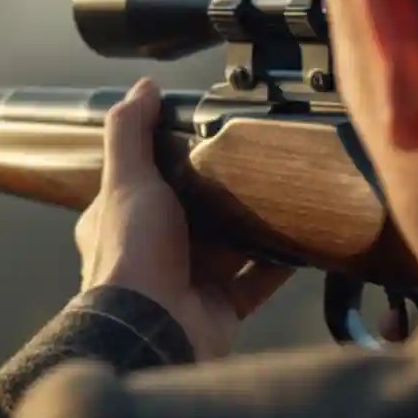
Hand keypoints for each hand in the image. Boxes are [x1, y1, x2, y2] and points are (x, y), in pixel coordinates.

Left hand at [75, 78, 293, 358]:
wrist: (153, 330)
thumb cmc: (131, 257)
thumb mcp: (125, 180)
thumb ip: (130, 132)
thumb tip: (143, 88)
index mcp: (119, 222)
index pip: (141, 181)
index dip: (165, 159)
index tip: (199, 137)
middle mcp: (151, 252)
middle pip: (190, 213)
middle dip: (217, 194)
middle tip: (250, 164)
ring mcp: (186, 281)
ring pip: (226, 246)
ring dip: (251, 226)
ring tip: (281, 195)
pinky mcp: (218, 308)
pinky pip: (255, 281)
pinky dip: (277, 263)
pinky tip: (297, 241)